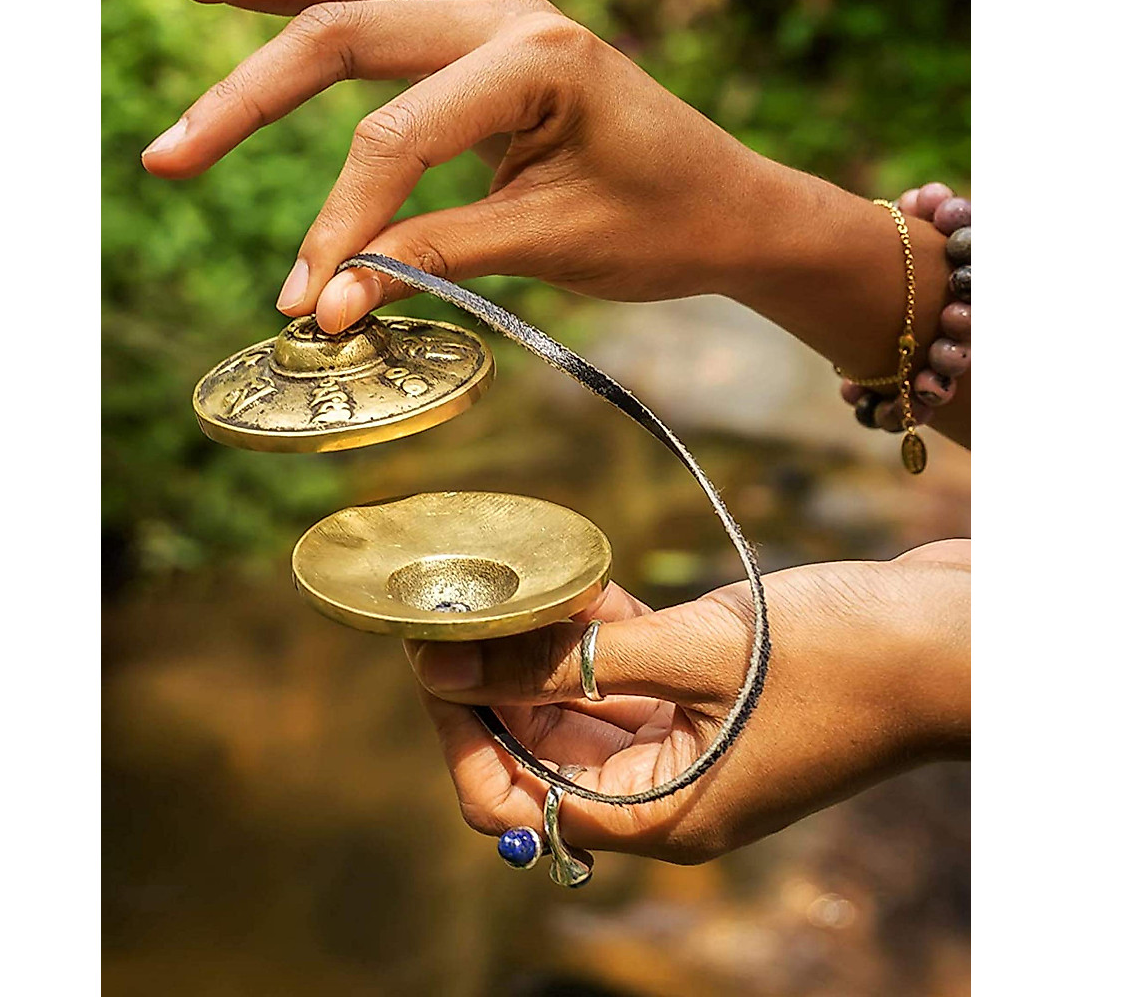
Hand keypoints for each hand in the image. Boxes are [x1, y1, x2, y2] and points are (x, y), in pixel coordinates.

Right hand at [139, 0, 814, 330]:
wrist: (734, 206)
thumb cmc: (666, 224)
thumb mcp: (551, 246)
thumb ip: (433, 261)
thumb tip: (330, 307)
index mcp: (537, 56)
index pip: (396, 138)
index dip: (341, 225)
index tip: (309, 300)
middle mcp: (510, 13)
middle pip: (348, 33)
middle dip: (251, 98)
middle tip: (167, 156)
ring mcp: (499, 11)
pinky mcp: (491, 34)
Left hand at [404, 541, 968, 864]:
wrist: (958, 637)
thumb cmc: (848, 659)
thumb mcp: (695, 653)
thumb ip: (570, 661)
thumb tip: (450, 662)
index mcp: (660, 810)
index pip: (514, 796)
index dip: (459, 730)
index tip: (433, 655)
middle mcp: (666, 785)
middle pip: (539, 744)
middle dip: (492, 677)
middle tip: (454, 601)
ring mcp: (691, 737)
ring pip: (581, 701)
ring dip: (543, 645)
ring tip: (504, 581)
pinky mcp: (713, 689)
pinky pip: (632, 669)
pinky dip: (599, 629)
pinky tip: (572, 580)